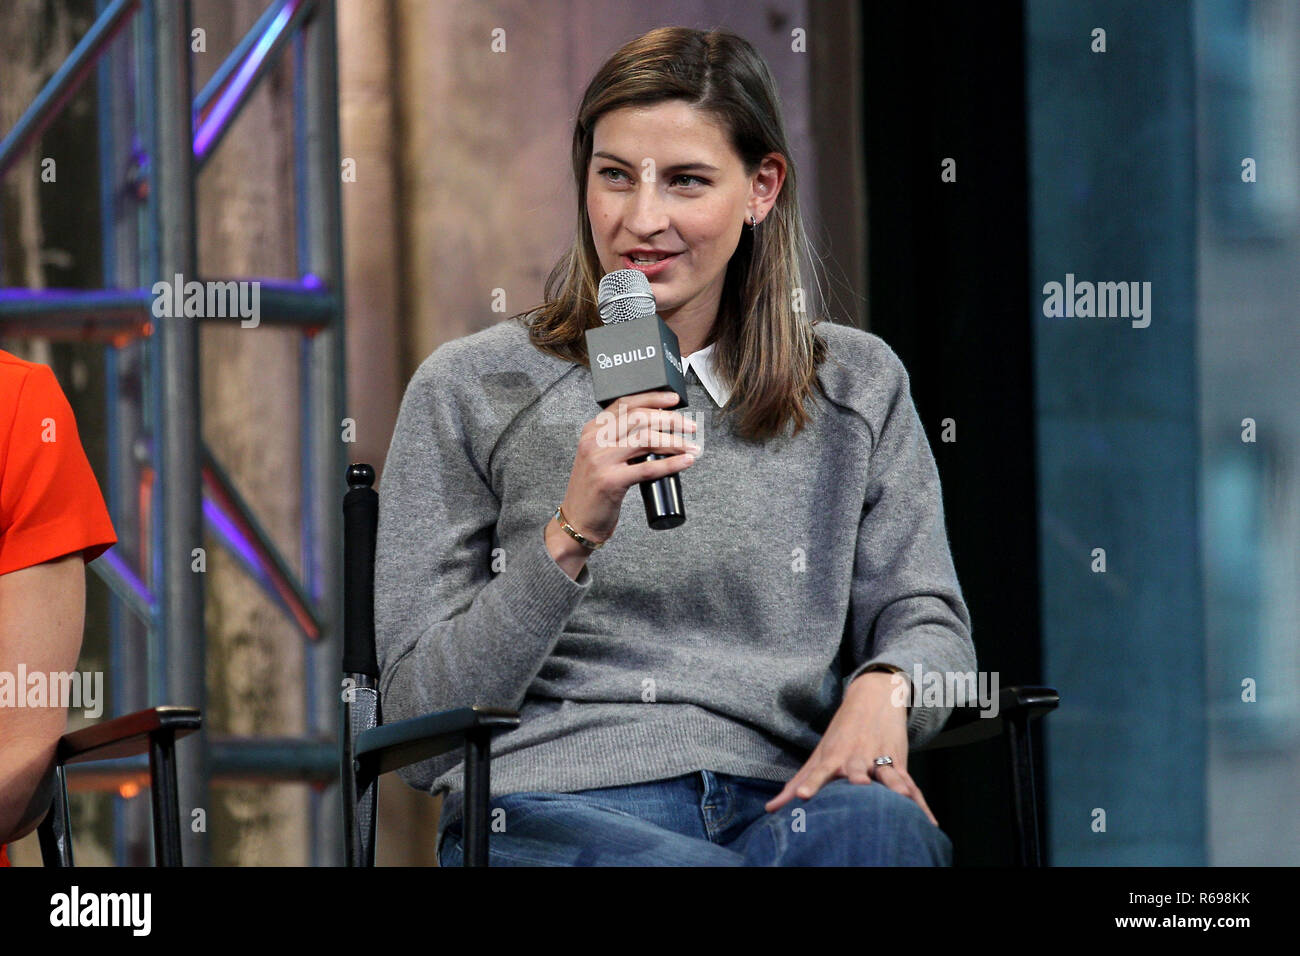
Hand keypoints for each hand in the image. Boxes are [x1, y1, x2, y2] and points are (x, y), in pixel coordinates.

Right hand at [558, 390, 697, 543]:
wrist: (577, 520)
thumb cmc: (593, 490)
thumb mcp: (600, 457)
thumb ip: (619, 441)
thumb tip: (658, 429)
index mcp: (592, 431)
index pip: (625, 403)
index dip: (652, 398)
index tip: (673, 400)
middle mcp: (594, 441)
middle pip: (639, 417)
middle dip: (669, 418)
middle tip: (689, 426)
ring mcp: (601, 460)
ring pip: (646, 439)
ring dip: (674, 441)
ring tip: (691, 446)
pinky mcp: (610, 481)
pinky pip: (648, 468)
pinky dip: (671, 464)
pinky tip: (686, 461)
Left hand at [763, 670, 938, 826]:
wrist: (875, 697)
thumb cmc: (842, 734)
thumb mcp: (820, 754)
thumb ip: (798, 782)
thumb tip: (770, 809)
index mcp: (834, 755)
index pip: (820, 771)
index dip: (812, 783)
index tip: (803, 797)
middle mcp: (856, 756)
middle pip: (855, 769)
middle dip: (856, 777)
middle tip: (858, 785)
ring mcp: (880, 758)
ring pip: (887, 774)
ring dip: (893, 785)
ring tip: (899, 797)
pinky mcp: (899, 763)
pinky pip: (910, 785)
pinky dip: (919, 803)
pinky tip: (929, 822)